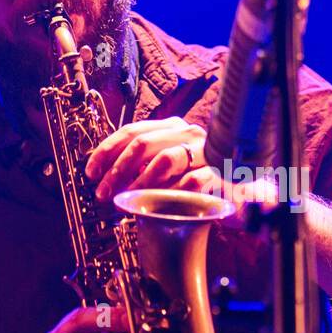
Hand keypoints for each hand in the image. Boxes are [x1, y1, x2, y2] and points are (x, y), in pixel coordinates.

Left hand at [84, 116, 213, 203]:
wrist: (240, 190)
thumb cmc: (198, 179)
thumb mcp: (167, 167)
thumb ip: (142, 165)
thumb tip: (106, 176)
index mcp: (171, 127)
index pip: (131, 130)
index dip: (106, 151)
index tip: (91, 172)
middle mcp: (188, 133)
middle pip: (142, 143)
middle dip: (117, 170)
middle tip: (104, 191)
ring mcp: (204, 151)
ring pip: (164, 160)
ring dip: (141, 182)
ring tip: (129, 200)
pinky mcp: (218, 173)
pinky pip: (188, 182)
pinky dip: (170, 194)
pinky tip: (159, 205)